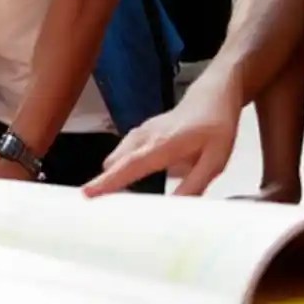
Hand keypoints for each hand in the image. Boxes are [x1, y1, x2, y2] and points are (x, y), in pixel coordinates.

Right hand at [82, 89, 237, 196]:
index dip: (109, 181)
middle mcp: (146, 137)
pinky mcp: (140, 133)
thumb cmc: (216, 125)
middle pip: (114, 163)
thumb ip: (194, 185)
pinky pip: (121, 152)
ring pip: (116, 157)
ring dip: (111, 176)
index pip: (131, 165)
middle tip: (102, 209)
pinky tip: (127, 181)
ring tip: (112, 200)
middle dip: (104, 184)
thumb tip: (174, 209)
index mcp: (164, 144)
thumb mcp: (216, 160)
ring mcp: (141, 133)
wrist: (213, 95)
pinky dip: (118, 167)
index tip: (88, 194)